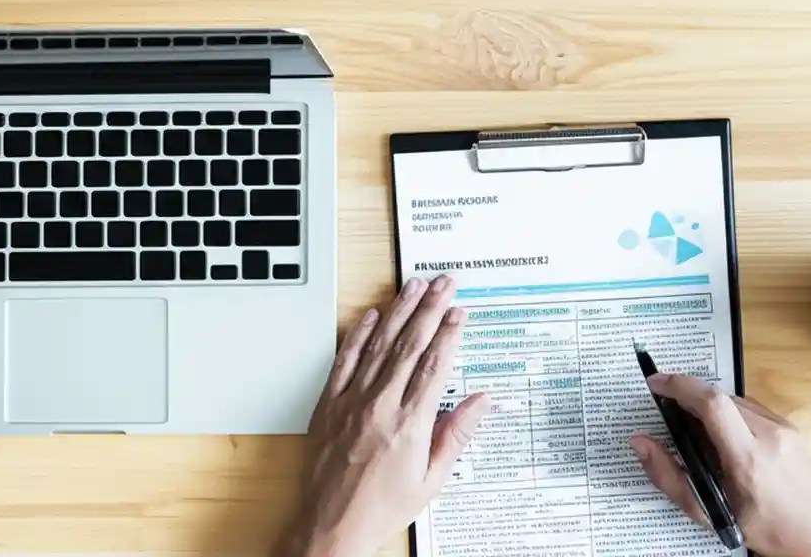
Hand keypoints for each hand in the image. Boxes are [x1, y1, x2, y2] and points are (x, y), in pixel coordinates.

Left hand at [276, 275, 490, 556]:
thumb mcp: (432, 478)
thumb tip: (482, 402)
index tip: (459, 311)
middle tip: (443, 283)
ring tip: (412, 286)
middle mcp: (380, 405)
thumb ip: (456, 434)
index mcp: (410, 423)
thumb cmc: (381, 508)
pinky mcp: (328, 406)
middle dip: (429, 308)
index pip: (435, 364)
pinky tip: (369, 316)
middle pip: (410, 344)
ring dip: (398, 311)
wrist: (330, 527)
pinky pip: (344, 361)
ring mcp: (351, 402)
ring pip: (378, 345)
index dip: (449, 333)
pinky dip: (357, 336)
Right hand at [630, 374, 810, 556]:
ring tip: (703, 436)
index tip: (657, 384)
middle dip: (692, 400)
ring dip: (714, 409)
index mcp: (748, 458)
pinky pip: (755, 410)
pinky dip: (735, 417)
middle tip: (673, 416)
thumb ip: (669, 477)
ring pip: (738, 401)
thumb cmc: (764, 529)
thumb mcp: (709, 511)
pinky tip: (730, 441)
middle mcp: (771, 436)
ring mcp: (786, 429)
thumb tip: (641, 443)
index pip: (712, 403)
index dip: (680, 386)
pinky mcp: (794, 428)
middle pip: (721, 398)